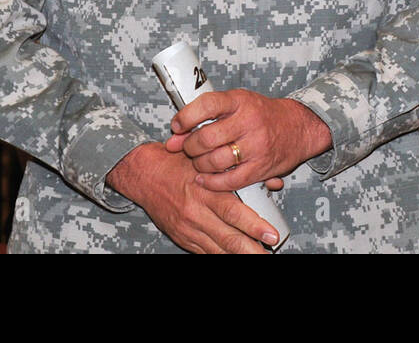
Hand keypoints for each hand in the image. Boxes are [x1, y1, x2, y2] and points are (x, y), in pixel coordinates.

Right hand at [106, 142, 280, 253]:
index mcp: (206, 191)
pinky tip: (234, 256)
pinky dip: (221, 255)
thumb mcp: (210, 161)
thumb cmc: (180, 164)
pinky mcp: (182, 237)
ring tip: (258, 256)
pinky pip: (204, 252)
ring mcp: (188, 228)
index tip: (272, 234)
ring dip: (239, 255)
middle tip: (269, 253)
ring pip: (218, 249)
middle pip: (228, 237)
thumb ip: (242, 173)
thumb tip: (274, 182)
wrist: (145, 175)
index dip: (254, 227)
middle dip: (252, 249)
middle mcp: (196, 212)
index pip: (234, 213)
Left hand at [166, 90, 331, 191]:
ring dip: (200, 165)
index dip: (186, 117)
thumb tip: (173, 138)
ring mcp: (256, 146)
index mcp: (240, 101)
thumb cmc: (262, 115)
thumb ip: (205, 117)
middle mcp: (249, 122)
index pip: (206, 105)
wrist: (299, 127)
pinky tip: (206, 178)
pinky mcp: (260, 168)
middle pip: (206, 138)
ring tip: (200, 162)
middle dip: (190, 146)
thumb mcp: (237, 104)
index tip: (177, 126)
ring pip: (215, 161)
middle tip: (189, 148)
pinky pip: (229, 181)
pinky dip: (212, 183)